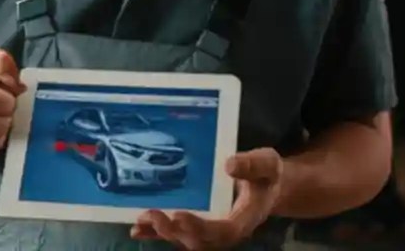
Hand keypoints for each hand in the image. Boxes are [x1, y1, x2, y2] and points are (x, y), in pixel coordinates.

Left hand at [131, 148, 284, 249]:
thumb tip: (229, 165)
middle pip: (200, 241)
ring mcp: (211, 230)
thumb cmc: (266, 173)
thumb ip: (253, 164)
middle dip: (175, 232)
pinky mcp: (198, 224)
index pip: (224, 232)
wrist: (265, 184)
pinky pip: (178, 233)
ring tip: (141, 221)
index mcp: (245, 219)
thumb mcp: (267, 163)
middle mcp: (226, 230)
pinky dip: (157, 233)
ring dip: (162, 233)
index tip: (180, 216)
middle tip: (155, 216)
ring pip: (185, 240)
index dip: (201, 228)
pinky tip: (138, 228)